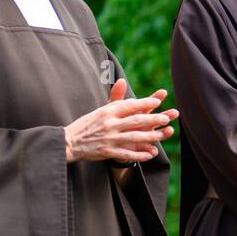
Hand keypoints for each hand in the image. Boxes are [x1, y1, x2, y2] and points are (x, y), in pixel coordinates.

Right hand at [64, 79, 178, 163]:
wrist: (69, 141)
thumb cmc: (89, 124)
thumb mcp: (100, 109)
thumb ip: (115, 99)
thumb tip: (123, 81)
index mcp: (107, 112)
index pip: (129, 105)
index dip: (144, 103)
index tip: (157, 101)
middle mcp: (109, 124)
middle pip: (135, 120)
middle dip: (153, 119)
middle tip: (166, 118)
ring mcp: (109, 138)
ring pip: (134, 137)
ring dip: (151, 137)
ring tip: (163, 135)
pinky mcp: (107, 151)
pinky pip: (127, 153)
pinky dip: (139, 154)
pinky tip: (151, 154)